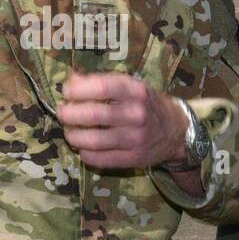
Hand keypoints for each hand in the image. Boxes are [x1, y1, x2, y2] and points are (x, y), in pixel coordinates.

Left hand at [57, 71, 189, 169]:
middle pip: (94, 115)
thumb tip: (71, 80)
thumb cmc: (145, 104)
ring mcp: (136, 139)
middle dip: (70, 114)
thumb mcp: (130, 86)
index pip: (102, 88)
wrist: (175, 131)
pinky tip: (83, 148)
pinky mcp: (133, 159)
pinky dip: (85, 153)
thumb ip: (101, 82)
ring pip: (93, 140)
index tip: (66, 92)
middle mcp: (137, 114)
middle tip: (63, 113)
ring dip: (74, 136)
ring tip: (70, 132)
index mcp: (136, 91)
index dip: (78, 90)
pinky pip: (99, 159)